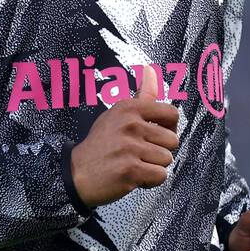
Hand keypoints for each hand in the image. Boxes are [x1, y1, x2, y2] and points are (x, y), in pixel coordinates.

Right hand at [71, 64, 178, 208]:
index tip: (154, 134)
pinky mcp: (130, 169)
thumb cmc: (100, 145)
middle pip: (172, 140)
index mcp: (129, 108)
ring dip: (153, 166)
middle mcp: (130, 125)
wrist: (76, 173)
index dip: (168, 128)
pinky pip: (160, 176)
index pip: (171, 113)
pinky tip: (134, 176)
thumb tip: (151, 69)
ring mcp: (130, 147)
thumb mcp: (117, 115)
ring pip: (167, 159)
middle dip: (159, 151)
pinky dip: (150, 181)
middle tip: (138, 153)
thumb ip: (141, 95)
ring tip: (133, 163)